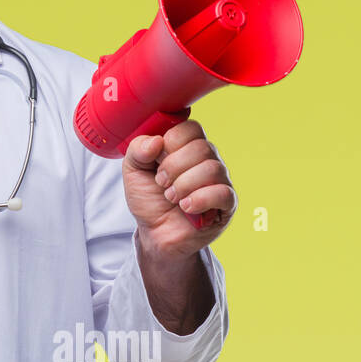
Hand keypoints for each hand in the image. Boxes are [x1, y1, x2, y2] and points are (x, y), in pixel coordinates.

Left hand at [121, 120, 235, 261]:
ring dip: (184, 185)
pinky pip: (223, 193)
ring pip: (212, 169)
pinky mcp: (227, 204)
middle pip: (202, 147)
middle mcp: (208, 160)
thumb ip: (137, 149)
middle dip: (174, 167)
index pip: (191, 128)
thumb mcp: (133, 170)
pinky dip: (199, 199)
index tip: (156, 161)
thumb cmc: (149, 199)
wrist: (155, 233)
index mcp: (188, 147)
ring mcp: (220, 181)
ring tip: (171, 197)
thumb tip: (156, 141)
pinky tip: (186, 206)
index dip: (171, 142)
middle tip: (161, 183)